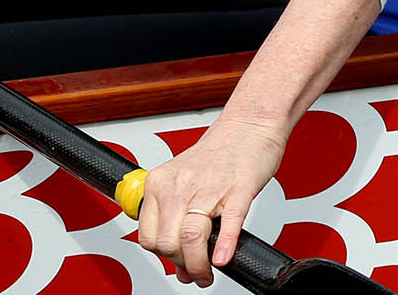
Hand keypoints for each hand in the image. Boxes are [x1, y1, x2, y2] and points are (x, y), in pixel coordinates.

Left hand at [133, 114, 288, 285]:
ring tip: (207, 273)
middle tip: (195, 272)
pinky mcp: (240, 188)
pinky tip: (223, 257)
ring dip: (199, 265)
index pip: (148, 237)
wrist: (250, 124)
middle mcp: (179, 185)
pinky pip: (228, 221)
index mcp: (159, 184)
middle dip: (181, 265)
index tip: (176, 262)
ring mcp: (209, 187)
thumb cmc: (220, 153)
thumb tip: (180, 259)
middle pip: (167, 242)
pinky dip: (224, 244)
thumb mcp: (184, 180)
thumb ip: (177, 216)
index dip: (162, 257)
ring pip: (191, 237)